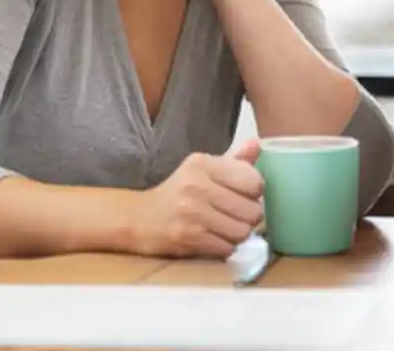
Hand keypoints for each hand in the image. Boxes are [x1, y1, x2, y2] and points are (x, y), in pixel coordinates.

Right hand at [130, 141, 264, 258]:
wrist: (137, 218)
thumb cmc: (178, 192)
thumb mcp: (202, 170)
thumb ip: (233, 160)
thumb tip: (256, 145)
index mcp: (203, 164)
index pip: (254, 181)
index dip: (255, 193)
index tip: (243, 195)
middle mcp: (197, 185)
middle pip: (253, 210)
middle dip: (249, 217)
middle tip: (236, 216)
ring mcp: (192, 212)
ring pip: (242, 232)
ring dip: (237, 235)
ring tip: (224, 229)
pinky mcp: (187, 237)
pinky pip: (226, 248)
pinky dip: (224, 248)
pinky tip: (212, 240)